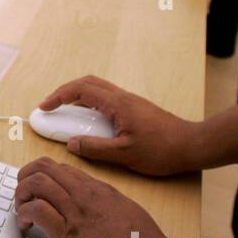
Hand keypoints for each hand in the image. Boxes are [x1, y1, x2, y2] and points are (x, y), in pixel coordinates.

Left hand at [13, 157, 165, 237]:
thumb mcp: (126, 210)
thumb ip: (105, 203)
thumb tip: (91, 204)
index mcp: (98, 189)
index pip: (61, 168)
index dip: (42, 175)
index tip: (37, 190)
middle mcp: (84, 195)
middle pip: (43, 168)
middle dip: (24, 178)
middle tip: (22, 195)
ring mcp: (75, 213)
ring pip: (36, 184)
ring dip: (20, 195)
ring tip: (22, 211)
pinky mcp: (68, 236)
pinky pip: (37, 211)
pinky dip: (24, 214)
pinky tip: (27, 226)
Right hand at [39, 75, 199, 175]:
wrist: (192, 145)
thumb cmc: (161, 150)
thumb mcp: (124, 154)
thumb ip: (95, 148)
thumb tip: (72, 143)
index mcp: (117, 104)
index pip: (81, 90)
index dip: (59, 96)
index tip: (45, 107)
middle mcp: (123, 98)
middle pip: (88, 83)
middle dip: (65, 91)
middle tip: (51, 106)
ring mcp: (130, 102)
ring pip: (98, 89)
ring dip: (78, 96)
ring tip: (66, 113)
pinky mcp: (136, 109)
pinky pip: (107, 99)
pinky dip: (91, 104)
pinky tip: (89, 121)